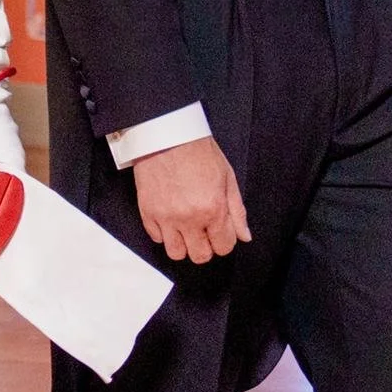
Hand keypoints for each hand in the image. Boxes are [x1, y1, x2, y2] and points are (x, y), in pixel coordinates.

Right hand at [133, 136, 250, 263]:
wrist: (167, 135)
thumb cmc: (198, 152)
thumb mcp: (227, 178)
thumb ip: (237, 211)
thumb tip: (244, 236)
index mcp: (213, 209)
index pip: (224, 247)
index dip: (224, 241)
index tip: (220, 232)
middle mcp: (189, 218)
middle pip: (200, 256)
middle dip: (206, 247)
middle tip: (204, 232)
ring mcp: (166, 217)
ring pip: (176, 253)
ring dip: (184, 245)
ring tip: (186, 229)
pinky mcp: (147, 212)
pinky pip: (156, 238)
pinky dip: (164, 233)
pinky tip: (170, 218)